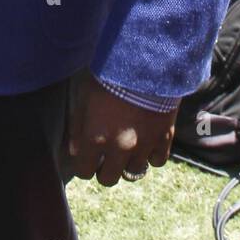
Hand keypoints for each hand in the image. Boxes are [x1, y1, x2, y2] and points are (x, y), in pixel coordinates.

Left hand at [62, 70, 178, 185]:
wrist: (144, 61)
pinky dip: (151, 155)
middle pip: (108, 178)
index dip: (84, 165)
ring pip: (133, 172)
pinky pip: (157, 161)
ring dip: (128, 163)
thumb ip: (78, 127)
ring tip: (126, 148)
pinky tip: (146, 142)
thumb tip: (75, 151)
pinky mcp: (164, 138)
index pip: (84, 171)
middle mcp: (119, 148)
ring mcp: (143, 145)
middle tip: (105, 155)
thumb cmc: (108, 75)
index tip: (86, 157)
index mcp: (95, 137)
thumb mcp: (83, 96)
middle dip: (104, 169)